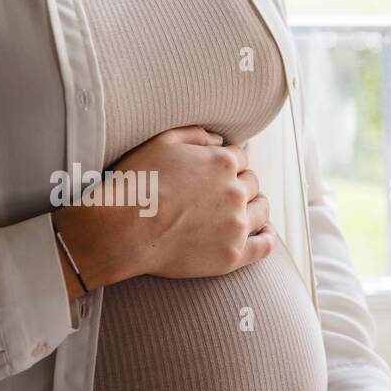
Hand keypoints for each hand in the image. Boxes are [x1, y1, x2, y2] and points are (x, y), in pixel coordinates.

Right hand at [52, 126, 276, 297]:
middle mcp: (235, 192)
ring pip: (261, 210)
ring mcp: (237, 225)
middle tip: (222, 194)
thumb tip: (220, 140)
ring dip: (255, 207)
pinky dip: (267, 237)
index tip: (215, 173)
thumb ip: (195, 135)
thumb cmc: (137, 184)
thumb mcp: (161, 143)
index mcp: (222, 163)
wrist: (123, 231)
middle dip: (240, 185)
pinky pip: (265, 245)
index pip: (238, 158)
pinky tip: (264, 233)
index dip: (227, 164)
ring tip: (243, 211)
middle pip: (251, 184)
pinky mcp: (233, 254)